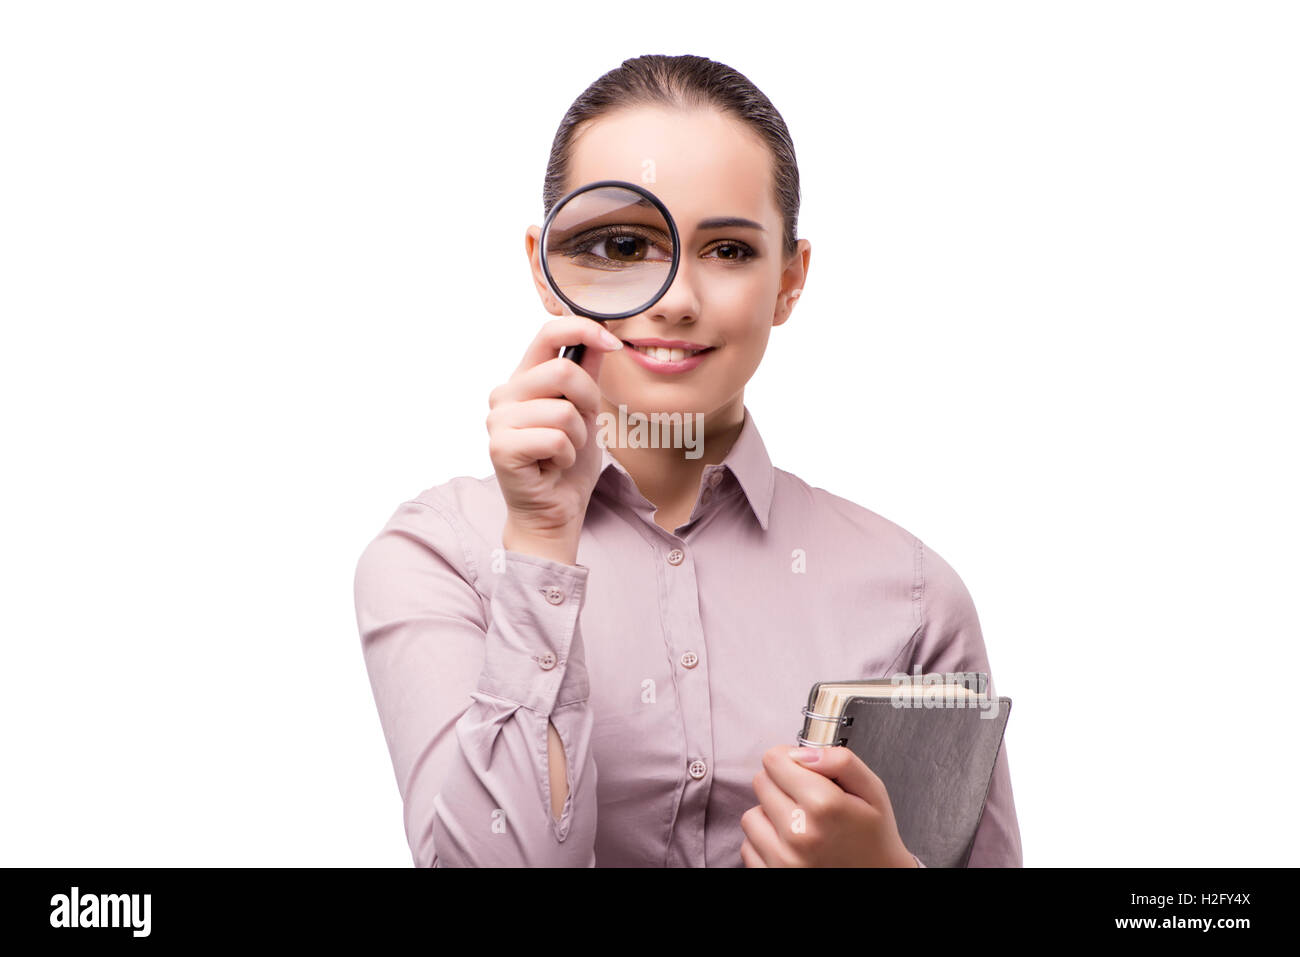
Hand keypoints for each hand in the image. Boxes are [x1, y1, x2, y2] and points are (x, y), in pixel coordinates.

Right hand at [486, 316, 623, 561]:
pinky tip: (553, 467)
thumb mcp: (586, 411)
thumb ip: (588, 373)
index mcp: (524, 379)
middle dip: (588, 401)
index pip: (547, 333)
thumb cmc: (566, 464)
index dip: (583, 329)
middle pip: (562, 371)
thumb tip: (600, 335)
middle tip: (581, 428)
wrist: (555, 512)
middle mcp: (505, 394)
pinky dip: (567, 457)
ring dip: (578, 437)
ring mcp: (498, 421)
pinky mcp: (501, 448)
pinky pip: (555, 439)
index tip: (613, 343)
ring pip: (563, 410)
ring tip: (563, 452)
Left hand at [740, 744, 917, 866]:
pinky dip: (766, 842)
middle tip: (806, 800)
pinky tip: (791, 845)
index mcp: (824, 805)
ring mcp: (783, 859)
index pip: (774, 760)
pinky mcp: (772, 875)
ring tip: (799, 824)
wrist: (878, 877)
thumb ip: (841, 761)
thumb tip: (803, 753)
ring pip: (751, 815)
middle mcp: (799, 834)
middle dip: (780, 785)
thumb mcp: (872, 791)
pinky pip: (748, 846)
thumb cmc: (874, 837)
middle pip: (760, 783)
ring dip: (770, 815)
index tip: (802, 771)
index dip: (790, 760)